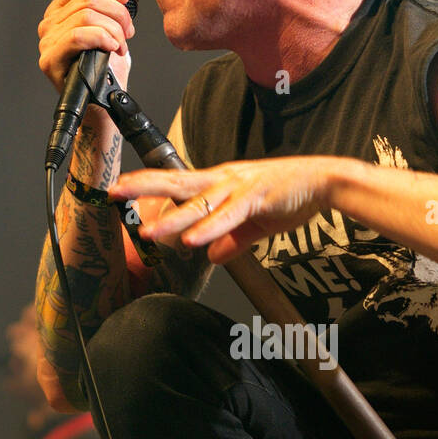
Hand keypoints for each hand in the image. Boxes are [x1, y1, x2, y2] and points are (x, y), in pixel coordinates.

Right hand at [38, 0, 134, 91]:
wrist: (101, 104)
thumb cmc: (104, 72)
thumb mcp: (108, 33)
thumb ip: (107, 12)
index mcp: (61, 12)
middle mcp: (50, 23)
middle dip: (117, 14)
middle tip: (128, 32)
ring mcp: (48, 41)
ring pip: (86, 16)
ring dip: (113, 29)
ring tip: (120, 45)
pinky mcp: (50, 60)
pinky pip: (78, 36)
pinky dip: (101, 38)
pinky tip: (111, 48)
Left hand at [108, 156, 340, 262]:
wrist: (324, 181)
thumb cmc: (289, 195)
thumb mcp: (254, 223)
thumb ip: (231, 240)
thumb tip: (211, 257)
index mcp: (220, 183)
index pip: (176, 183)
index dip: (146, 184)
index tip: (119, 188)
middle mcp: (223, 181)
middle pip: (176, 184)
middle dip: (143, 187)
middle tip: (113, 191)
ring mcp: (239, 189)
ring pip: (198, 205)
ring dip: (172, 220)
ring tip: (148, 232)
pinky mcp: (257, 200)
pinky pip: (229, 218)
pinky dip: (210, 229)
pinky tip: (192, 241)